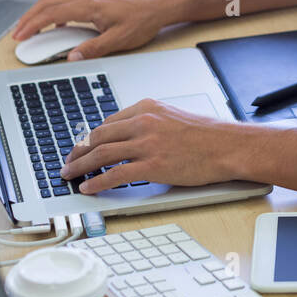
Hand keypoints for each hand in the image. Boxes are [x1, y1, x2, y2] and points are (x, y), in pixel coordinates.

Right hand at [11, 0, 174, 60]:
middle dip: (28, 19)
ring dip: (39, 15)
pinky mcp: (94, 1)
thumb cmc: (142, 20)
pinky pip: (66, 4)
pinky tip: (55, 27)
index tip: (20, 37)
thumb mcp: (118, 39)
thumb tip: (71, 58)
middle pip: (47, 4)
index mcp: (88, 6)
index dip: (32, 25)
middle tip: (17, 35)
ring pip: (55, 2)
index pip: (51, 14)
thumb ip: (93, 49)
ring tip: (29, 31)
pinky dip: (53, 14)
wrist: (158, 6)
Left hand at [60, 98, 241, 190]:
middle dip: (78, 150)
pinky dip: (97, 182)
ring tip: (69, 175)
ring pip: (100, 154)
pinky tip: (88, 188)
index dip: (90, 137)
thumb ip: (150, 124)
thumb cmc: (208, 135)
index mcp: (147, 108)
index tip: (82, 146)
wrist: (227, 145)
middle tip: (68, 162)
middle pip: (98, 136)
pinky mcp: (151, 166)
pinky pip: (115, 175)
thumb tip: (132, 138)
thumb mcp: (173, 117)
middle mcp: (143, 123)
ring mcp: (146, 144)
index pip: (108, 122)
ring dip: (80, 166)